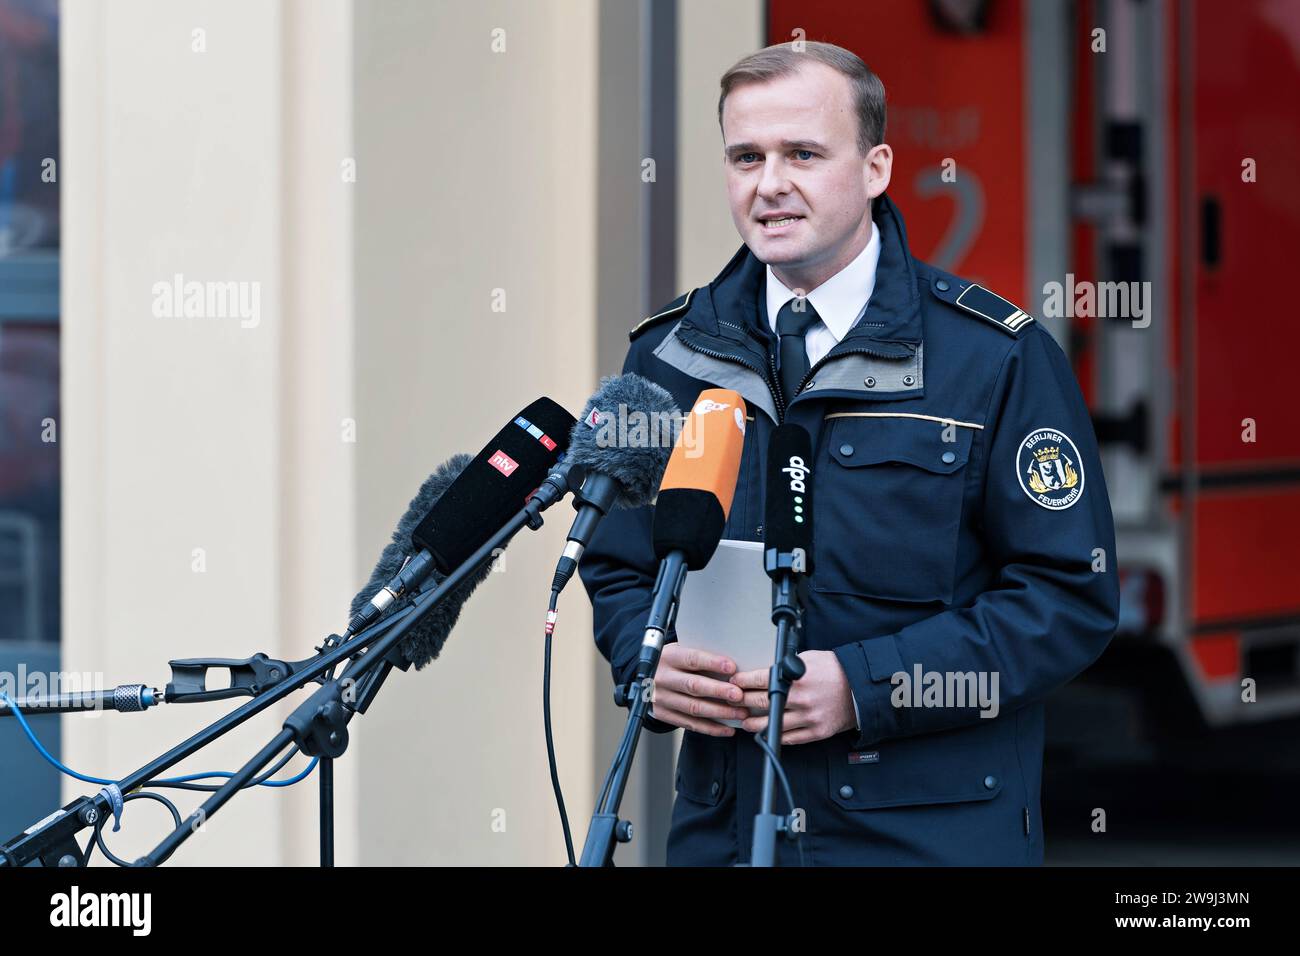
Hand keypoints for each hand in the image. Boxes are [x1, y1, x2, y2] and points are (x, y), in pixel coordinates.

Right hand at [647, 643, 748, 736]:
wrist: (648, 677)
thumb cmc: (674, 662)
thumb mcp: (681, 650)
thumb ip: (701, 655)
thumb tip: (734, 664)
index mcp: (668, 657)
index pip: (691, 659)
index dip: (712, 663)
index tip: (732, 668)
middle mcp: (662, 678)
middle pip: (693, 686)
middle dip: (718, 691)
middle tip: (739, 695)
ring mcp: (661, 698)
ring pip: (693, 708)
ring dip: (719, 712)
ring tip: (740, 713)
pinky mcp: (663, 714)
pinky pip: (690, 724)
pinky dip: (711, 728)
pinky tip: (727, 729)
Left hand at [731, 650, 855, 745]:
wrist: (861, 688)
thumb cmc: (836, 670)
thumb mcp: (810, 658)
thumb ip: (787, 666)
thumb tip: (766, 673)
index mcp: (797, 678)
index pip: (760, 680)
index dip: (743, 682)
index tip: (735, 683)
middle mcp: (801, 699)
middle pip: (761, 703)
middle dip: (742, 702)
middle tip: (734, 701)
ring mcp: (808, 718)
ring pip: (771, 724)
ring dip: (753, 724)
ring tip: (745, 721)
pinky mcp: (816, 732)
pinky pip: (789, 738)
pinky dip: (774, 735)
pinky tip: (766, 733)